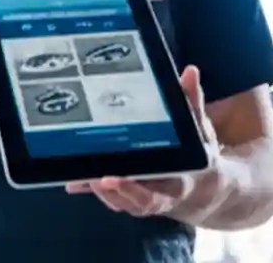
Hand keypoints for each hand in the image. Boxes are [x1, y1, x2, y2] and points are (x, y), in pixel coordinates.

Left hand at [66, 65, 219, 216]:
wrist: (200, 182)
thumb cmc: (198, 153)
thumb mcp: (200, 129)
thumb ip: (193, 103)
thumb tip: (190, 72)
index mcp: (174, 185)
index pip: (151, 195)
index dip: (130, 190)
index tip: (112, 179)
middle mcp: (154, 196)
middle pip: (126, 200)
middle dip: (107, 190)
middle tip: (90, 176)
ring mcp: (137, 197)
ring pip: (113, 199)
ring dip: (94, 188)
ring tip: (79, 174)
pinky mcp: (125, 194)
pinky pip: (105, 193)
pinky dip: (88, 187)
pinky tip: (72, 180)